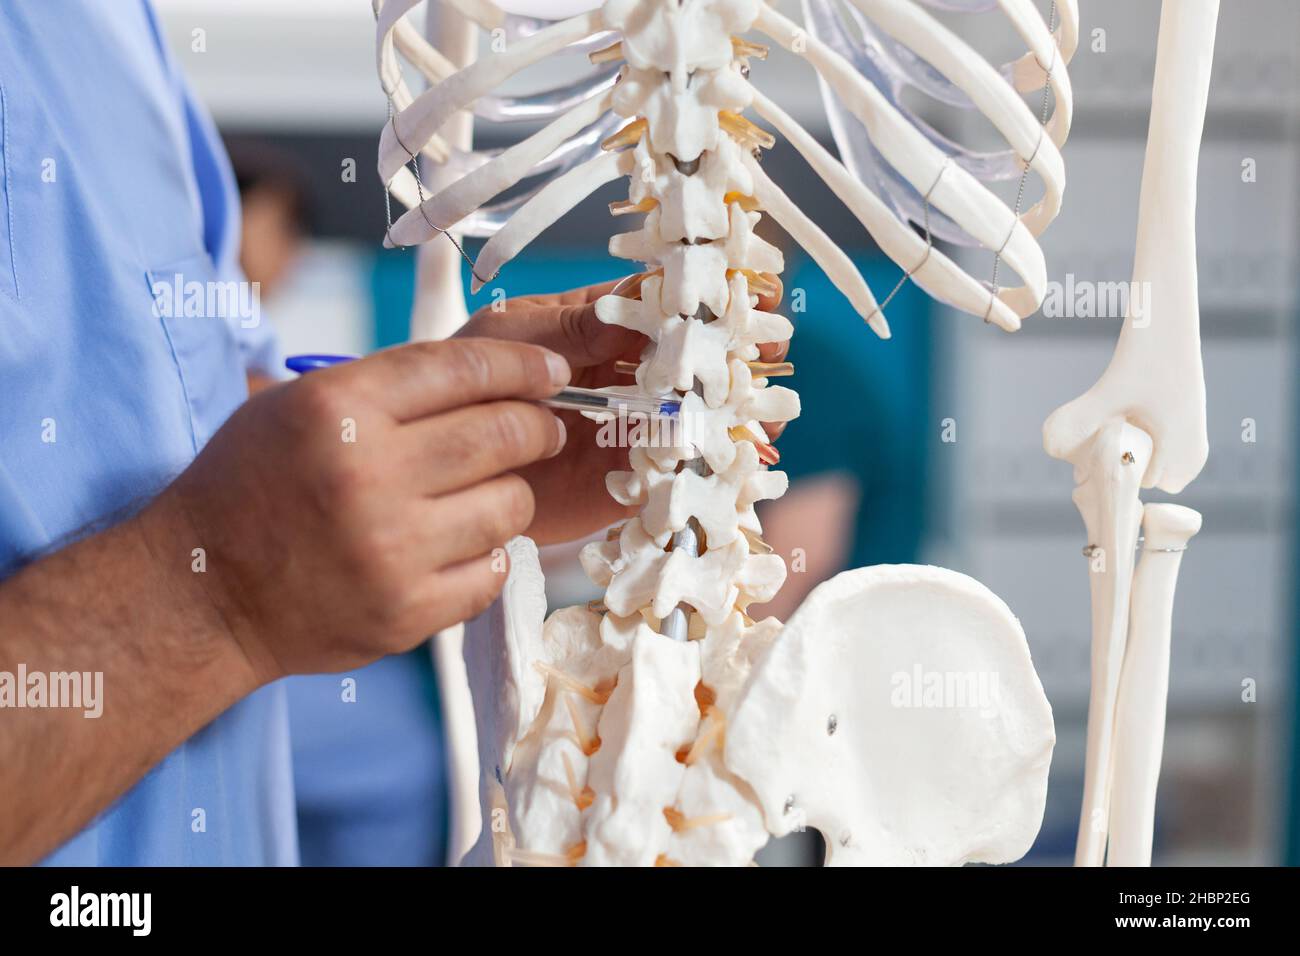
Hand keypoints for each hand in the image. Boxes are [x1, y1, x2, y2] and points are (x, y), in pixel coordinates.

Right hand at [141, 338, 570, 681]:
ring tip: (487, 494)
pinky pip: (493, 572)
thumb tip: (497, 375)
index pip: (465, 367)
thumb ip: (390, 387)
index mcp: (339, 409)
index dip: (525, 366)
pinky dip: (488, 556)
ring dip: (512, 495)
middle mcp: (368, 475)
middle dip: (539, 427)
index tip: (553, 374)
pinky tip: (460, 547)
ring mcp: (390, 550)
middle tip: (544, 430)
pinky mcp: (406, 613)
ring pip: (511, 505)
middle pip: (504, 434)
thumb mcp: (300, 405)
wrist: (202, 591)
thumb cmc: (253, 485)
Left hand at [458, 274, 788, 544]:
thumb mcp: (512, 336)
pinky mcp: (622, 483)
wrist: (438, 460)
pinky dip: (705, 473)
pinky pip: (670, 477)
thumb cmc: (465, 380)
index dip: (710, 299)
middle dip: (736, 359)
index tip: (754, 294)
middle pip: (694, 363)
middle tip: (770, 356)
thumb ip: (572, 326)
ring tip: (763, 421)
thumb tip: (634, 312)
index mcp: (602, 327)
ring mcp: (628, 430)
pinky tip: (738, 469)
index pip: (667, 305)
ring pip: (693, 419)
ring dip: (732, 419)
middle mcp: (624, 376)